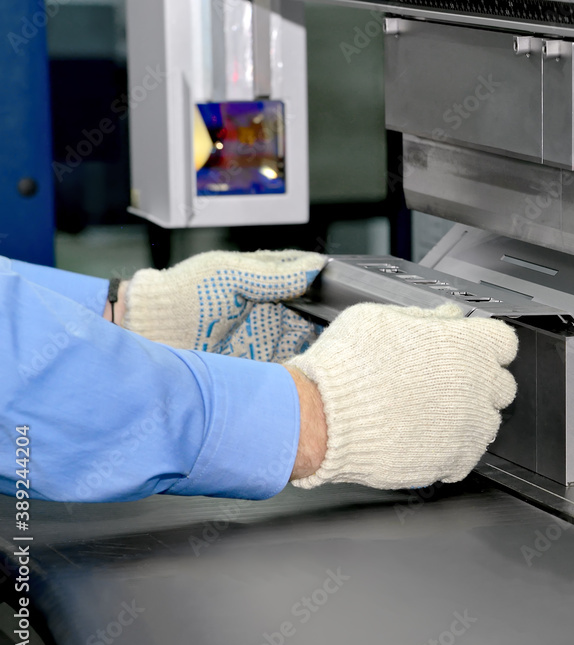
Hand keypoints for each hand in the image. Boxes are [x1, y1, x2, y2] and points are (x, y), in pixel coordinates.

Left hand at [122, 250, 326, 361]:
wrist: (150, 336)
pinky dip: (303, 369)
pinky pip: (290, 368)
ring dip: (320, 347)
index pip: (306, 282)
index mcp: (264, 282)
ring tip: (333, 350)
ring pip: (306, 342)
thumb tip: (315, 265)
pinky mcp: (259, 367)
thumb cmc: (181, 297)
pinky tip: (312, 369)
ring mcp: (266, 340)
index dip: (325, 287)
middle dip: (329, 321)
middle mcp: (269, 311)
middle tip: (344, 327)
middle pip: (313, 316)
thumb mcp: (229, 275)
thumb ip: (273, 273)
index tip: (342, 293)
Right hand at [284, 303, 517, 489]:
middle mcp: (477, 386)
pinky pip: (467, 455)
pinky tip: (424, 438)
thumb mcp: (381, 319)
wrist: (323, 417)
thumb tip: (445, 317)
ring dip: (466, 418)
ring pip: (487, 422)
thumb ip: (425, 318)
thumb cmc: (346, 365)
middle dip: (478, 383)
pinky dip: (451, 449)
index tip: (469, 351)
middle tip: (444, 384)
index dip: (483, 347)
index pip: (503, 343)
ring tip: (429, 414)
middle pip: (501, 385)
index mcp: (467, 345)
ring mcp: (468, 427)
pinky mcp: (452, 460)